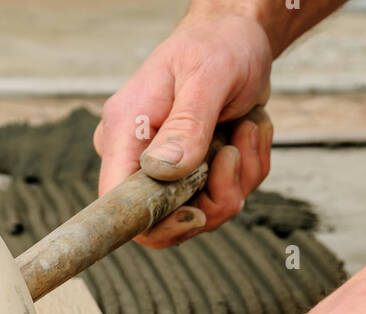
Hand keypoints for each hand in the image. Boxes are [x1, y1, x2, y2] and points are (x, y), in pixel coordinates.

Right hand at [94, 13, 273, 246]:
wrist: (238, 36)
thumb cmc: (219, 45)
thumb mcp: (208, 76)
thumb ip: (187, 125)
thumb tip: (162, 171)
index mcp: (125, 131)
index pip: (119, 203)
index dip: (156, 224)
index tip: (199, 212)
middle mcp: (136, 156)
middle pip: (167, 218)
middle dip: (216, 195)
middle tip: (236, 151)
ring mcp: (162, 169)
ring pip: (202, 212)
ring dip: (238, 179)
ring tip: (246, 130)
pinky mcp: (188, 175)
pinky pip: (220, 198)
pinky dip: (245, 173)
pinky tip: (246, 134)